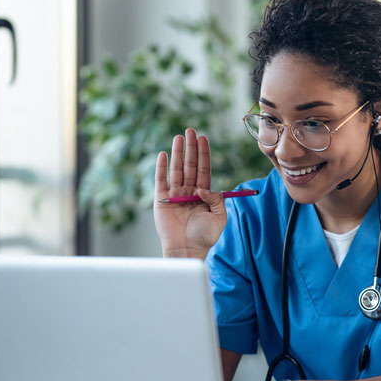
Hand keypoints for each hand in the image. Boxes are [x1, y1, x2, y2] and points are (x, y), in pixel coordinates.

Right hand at [154, 129, 226, 258]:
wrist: (187, 249)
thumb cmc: (205, 236)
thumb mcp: (219, 217)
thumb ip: (217, 199)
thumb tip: (203, 188)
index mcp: (203, 194)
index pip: (204, 169)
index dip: (204, 154)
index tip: (204, 138)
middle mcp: (189, 191)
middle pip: (190, 165)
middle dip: (191, 148)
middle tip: (191, 130)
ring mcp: (175, 194)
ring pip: (177, 169)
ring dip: (177, 153)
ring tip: (179, 137)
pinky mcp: (161, 200)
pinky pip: (161, 180)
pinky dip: (161, 167)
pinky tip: (163, 154)